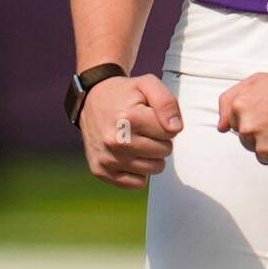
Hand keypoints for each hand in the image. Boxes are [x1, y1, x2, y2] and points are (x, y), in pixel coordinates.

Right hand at [79, 72, 182, 189]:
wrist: (91, 100)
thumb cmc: (124, 94)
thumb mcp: (148, 85)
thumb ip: (167, 102)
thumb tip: (175, 129)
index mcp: (129, 118)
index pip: (170, 132)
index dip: (166, 123)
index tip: (152, 116)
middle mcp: (116, 141)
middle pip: (164, 151)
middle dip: (160, 139)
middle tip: (146, 128)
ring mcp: (107, 158)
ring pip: (154, 169)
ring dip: (152, 156)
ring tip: (139, 140)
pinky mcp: (100, 171)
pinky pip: (137, 183)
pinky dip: (139, 172)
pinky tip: (131, 155)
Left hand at [217, 68, 267, 176]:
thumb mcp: (258, 81)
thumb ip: (230, 100)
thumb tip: (221, 127)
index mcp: (240, 108)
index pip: (238, 127)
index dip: (257, 120)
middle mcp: (249, 129)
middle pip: (249, 144)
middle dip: (265, 135)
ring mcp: (265, 147)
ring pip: (263, 157)